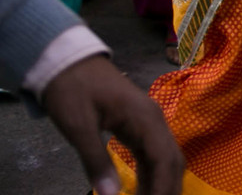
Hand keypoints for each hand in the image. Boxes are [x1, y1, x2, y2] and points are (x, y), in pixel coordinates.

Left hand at [42, 54, 183, 194]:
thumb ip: (95, 161)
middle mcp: (155, 120)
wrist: (68, 60)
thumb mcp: (79, 126)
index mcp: (145, 119)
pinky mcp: (140, 125)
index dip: (163, 188)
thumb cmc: (73, 90)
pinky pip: (154, 154)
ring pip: (166, 158)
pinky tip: (144, 190)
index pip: (164, 159)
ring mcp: (149, 122)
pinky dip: (153, 174)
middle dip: (168, 189)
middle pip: (172, 160)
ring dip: (162, 183)